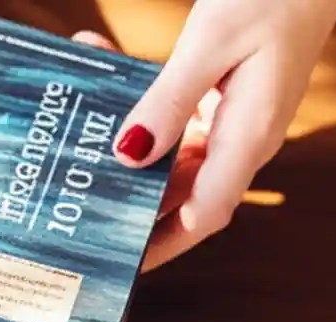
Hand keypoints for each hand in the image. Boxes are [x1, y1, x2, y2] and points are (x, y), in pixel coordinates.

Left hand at [85, 0, 335, 271]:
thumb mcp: (211, 42)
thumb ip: (169, 100)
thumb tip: (130, 155)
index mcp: (252, 136)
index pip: (204, 214)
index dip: (163, 245)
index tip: (123, 265)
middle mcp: (248, 138)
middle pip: (185, 194)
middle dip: (136, 201)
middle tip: (84, 209)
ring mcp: (241, 120)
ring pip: (178, 158)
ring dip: (133, 149)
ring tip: (84, 136)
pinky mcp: (232, 99)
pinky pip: (183, 123)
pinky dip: (148, 114)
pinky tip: (111, 85)